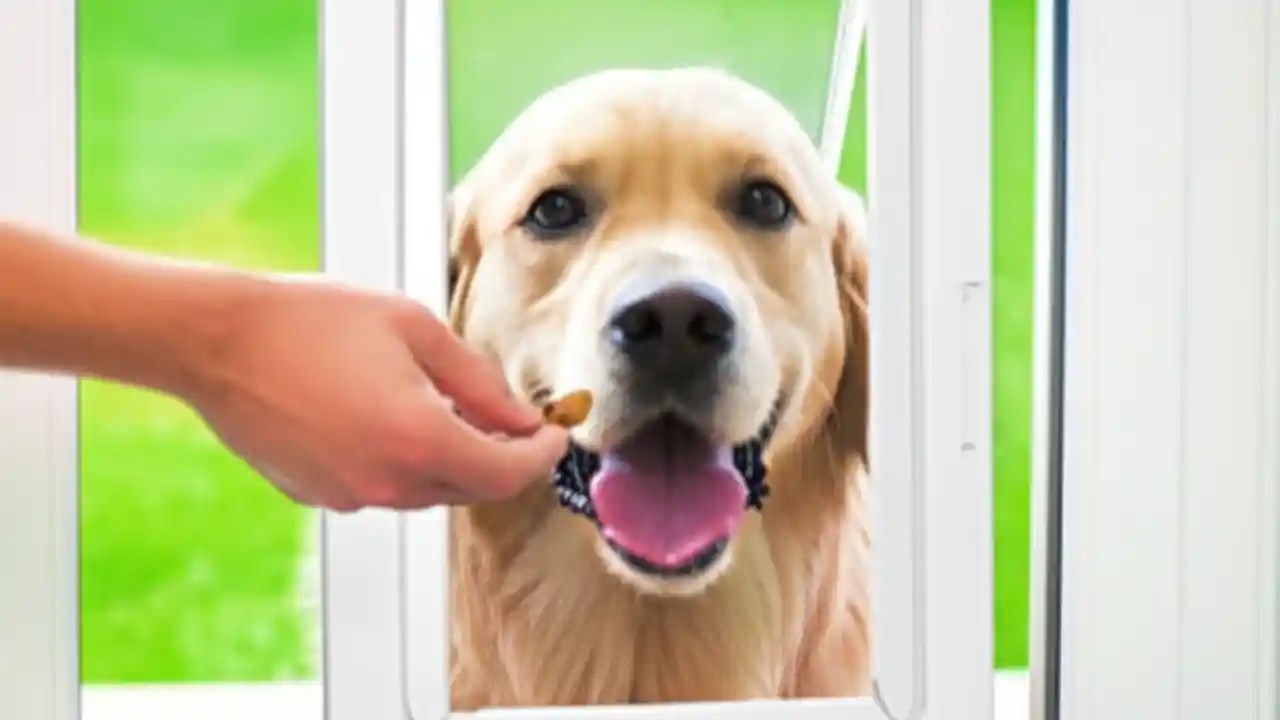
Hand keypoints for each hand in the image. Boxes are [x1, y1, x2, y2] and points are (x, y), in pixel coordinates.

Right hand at [186, 277, 568, 510]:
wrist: (216, 341)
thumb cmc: (312, 320)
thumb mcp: (414, 330)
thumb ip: (479, 382)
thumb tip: (521, 417)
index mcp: (420, 441)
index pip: (508, 474)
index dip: (541, 455)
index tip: (555, 434)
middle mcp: (388, 483)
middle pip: (472, 488)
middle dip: (501, 457)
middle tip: (513, 419)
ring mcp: (350, 496)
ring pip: (429, 490)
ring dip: (452, 459)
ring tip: (447, 408)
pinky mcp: (319, 495)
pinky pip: (383, 487)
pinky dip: (404, 462)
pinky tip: (390, 416)